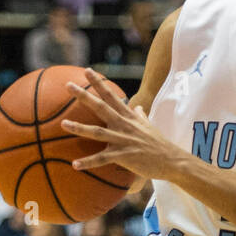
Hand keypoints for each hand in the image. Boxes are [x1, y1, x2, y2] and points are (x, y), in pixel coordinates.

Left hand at [62, 68, 186, 178]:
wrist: (172, 160)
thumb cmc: (159, 144)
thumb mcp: (149, 126)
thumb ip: (140, 116)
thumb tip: (138, 107)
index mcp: (128, 117)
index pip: (111, 95)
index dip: (98, 83)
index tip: (87, 71)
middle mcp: (124, 125)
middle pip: (100, 107)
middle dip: (84, 95)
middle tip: (68, 84)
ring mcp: (123, 140)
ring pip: (97, 132)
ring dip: (79, 128)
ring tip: (63, 124)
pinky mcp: (124, 156)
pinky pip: (102, 159)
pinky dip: (88, 162)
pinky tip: (74, 165)